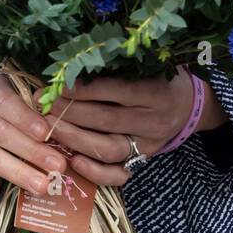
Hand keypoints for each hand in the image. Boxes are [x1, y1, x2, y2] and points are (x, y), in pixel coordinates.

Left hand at [30, 68, 228, 187]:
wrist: (189, 105)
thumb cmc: (160, 76)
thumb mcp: (147, 64)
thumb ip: (119, 64)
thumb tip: (75, 58)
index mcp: (156, 91)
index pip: (116, 91)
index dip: (85, 89)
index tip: (57, 83)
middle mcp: (153, 121)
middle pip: (105, 120)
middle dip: (69, 112)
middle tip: (42, 103)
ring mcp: (148, 144)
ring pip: (107, 148)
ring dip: (73, 138)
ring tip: (48, 126)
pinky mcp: (142, 160)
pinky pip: (118, 173)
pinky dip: (95, 171)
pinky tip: (72, 160)